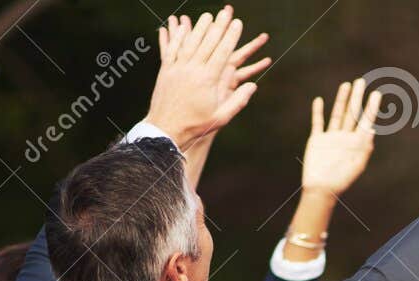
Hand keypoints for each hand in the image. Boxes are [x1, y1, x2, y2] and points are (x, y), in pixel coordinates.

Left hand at [147, 7, 270, 146]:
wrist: (166, 130)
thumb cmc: (195, 126)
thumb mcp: (221, 117)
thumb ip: (238, 101)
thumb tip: (253, 86)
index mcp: (207, 80)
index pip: (222, 52)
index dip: (230, 36)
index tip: (237, 23)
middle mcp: (192, 70)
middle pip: (207, 42)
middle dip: (218, 25)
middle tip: (226, 12)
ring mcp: (177, 68)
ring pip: (190, 42)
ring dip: (200, 27)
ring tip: (208, 15)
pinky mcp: (165, 70)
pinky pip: (172, 49)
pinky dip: (177, 36)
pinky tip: (181, 27)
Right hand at [302, 79, 381, 196]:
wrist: (322, 189)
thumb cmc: (341, 180)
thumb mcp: (357, 164)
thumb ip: (365, 146)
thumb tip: (372, 129)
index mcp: (357, 143)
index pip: (366, 121)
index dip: (372, 107)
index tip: (377, 93)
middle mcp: (345, 138)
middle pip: (352, 113)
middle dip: (357, 98)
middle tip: (361, 81)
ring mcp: (331, 138)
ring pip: (337, 114)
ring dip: (342, 100)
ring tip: (346, 85)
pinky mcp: (317, 141)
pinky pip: (318, 123)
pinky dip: (318, 112)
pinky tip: (320, 100)